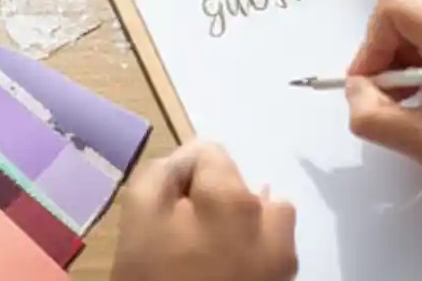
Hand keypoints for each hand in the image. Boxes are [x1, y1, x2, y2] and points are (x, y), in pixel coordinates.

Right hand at [112, 141, 296, 280]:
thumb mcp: (138, 217)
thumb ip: (162, 172)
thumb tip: (187, 160)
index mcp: (231, 198)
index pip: (208, 153)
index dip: (181, 177)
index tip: (166, 210)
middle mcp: (271, 220)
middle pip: (237, 184)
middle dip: (210, 200)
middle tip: (180, 238)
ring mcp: (284, 257)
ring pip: (264, 214)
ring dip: (241, 222)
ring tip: (210, 254)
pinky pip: (272, 248)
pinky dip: (253, 251)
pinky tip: (226, 273)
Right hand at [344, 0, 421, 219]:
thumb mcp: (418, 142)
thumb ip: (371, 113)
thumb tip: (355, 88)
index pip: (394, 6)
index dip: (371, 43)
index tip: (371, 84)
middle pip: (404, 19)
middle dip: (384, 59)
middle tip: (385, 102)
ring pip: (417, 34)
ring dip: (401, 68)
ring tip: (408, 108)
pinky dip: (420, 71)